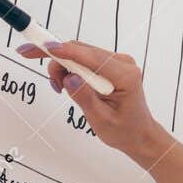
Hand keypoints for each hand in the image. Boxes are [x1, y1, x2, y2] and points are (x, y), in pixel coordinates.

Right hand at [15, 39, 172, 168]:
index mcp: (125, 76)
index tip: (43, 48)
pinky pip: (82, 59)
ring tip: (62, 89)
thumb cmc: (125, 130)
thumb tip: (69, 78)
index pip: (91, 57)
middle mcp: (123, 64)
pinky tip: (69, 85)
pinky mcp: (109, 64)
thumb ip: (84, 97)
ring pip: (78, 53)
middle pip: (80, 51)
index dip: (65, 51)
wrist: (139, 134)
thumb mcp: (101, 120)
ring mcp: (116, 62)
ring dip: (63, 68)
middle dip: (58, 63)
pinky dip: (70, 69)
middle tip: (53, 84)